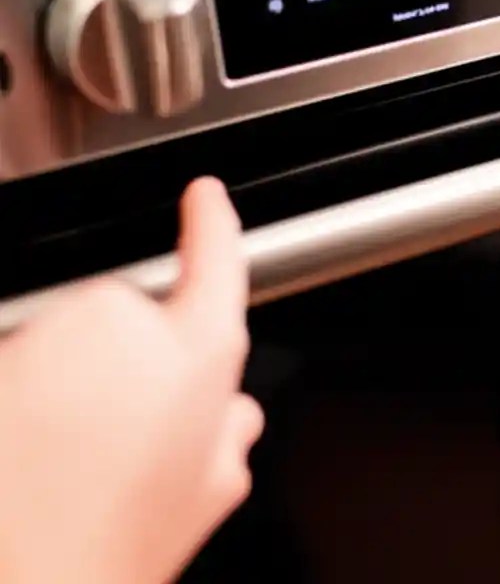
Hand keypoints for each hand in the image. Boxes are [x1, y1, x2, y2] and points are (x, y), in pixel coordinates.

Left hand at [0, 178, 261, 583]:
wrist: (25, 570)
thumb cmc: (116, 538)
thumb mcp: (213, 490)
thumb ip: (230, 433)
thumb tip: (231, 414)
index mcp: (196, 351)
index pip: (215, 260)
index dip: (214, 224)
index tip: (206, 198)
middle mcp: (120, 327)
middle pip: (133, 316)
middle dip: (132, 362)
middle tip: (128, 432)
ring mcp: (48, 337)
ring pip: (70, 343)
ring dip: (73, 382)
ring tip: (73, 456)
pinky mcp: (0, 354)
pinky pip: (23, 364)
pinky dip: (26, 398)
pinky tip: (33, 452)